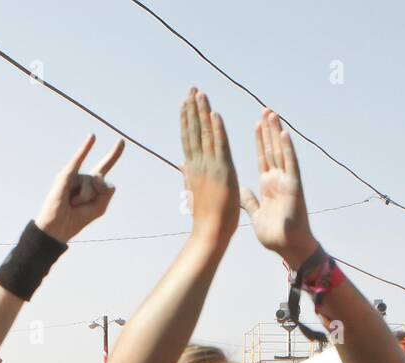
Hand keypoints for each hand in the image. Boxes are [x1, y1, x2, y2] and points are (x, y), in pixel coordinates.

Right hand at [34, 135, 123, 243]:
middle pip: (102, 174)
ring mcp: (75, 175)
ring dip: (85, 198)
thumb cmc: (76, 219)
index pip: (105, 167)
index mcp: (92, 185)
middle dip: (108, 167)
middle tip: (107, 163)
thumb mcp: (100, 207)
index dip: (113, 154)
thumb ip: (106, 191)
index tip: (121, 142)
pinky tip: (93, 136)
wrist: (58, 227)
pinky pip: (78, 160)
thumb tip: (99, 176)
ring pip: (93, 184)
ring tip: (73, 203)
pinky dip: (85, 149)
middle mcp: (84, 177)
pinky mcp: (67, 175)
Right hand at [179, 88, 239, 250]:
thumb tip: (181, 164)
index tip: (186, 102)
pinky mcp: (222, 171)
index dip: (187, 119)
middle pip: (193, 131)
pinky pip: (219, 146)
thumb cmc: (205, 218)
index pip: (189, 138)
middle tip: (192, 89)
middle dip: (192, 109)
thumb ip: (187, 176)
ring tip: (200, 93)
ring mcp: (209, 167)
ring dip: (202, 112)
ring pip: (204, 134)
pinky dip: (217, 129)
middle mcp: (198, 164)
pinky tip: (214, 113)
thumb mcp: (193, 192)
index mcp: (192, 169)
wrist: (210, 233)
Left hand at [240, 109, 316, 265]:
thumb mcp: (256, 214)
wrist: (288, 247)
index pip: (263, 158)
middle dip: (268, 130)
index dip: (260, 141)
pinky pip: (291, 165)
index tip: (257, 124)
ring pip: (280, 152)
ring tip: (272, 113)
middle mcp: (278, 180)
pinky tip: (283, 133)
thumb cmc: (275, 235)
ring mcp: (287, 182)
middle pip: (272, 150)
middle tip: (265, 109)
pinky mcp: (294, 187)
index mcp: (268, 186)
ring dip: (276, 133)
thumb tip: (240, 190)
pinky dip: (287, 149)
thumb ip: (249, 201)